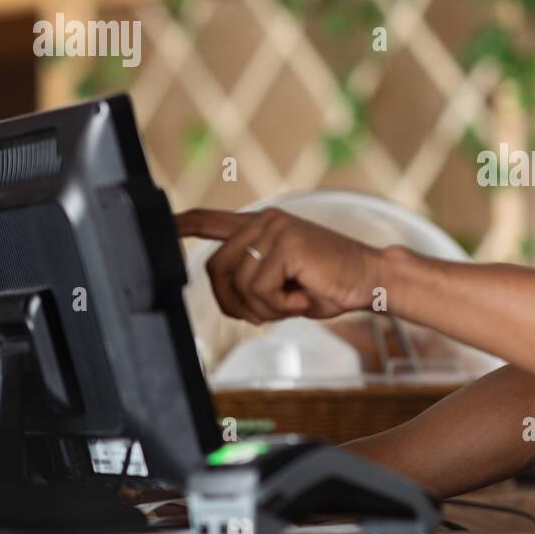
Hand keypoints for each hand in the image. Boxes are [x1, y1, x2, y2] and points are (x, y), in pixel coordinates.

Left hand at [175, 207, 383, 324]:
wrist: (372, 279)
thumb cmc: (329, 285)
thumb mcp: (283, 285)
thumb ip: (253, 283)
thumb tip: (230, 301)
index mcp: (261, 226)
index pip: (211, 220)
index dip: (183, 224)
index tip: (162, 226)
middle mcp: (264, 220)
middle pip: (216, 269)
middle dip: (235, 303)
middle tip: (270, 313)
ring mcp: (275, 228)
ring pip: (239, 284)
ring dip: (266, 307)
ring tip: (296, 300)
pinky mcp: (287, 243)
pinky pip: (261, 289)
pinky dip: (282, 305)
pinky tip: (305, 295)